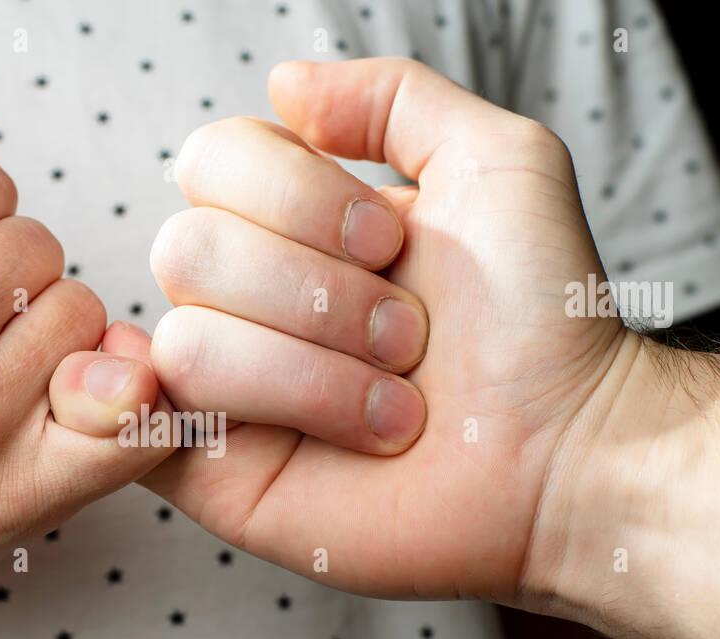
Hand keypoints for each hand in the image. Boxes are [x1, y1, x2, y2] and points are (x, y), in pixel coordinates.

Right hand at [124, 58, 624, 604]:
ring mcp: (225, 388)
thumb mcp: (494, 160)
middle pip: (186, 249)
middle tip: (407, 337)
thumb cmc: (539, 316)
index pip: (212, 162)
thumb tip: (281, 83)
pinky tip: (294, 433)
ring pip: (189, 340)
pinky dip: (218, 418)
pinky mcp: (217, 473)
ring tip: (395, 409)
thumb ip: (391, 97)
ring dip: (313, 373)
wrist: (562, 447)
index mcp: (291, 225)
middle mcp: (246, 298)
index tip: (392, 244)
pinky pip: (157, 427)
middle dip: (318, 294)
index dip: (297, 196)